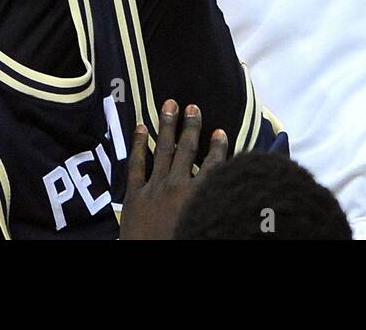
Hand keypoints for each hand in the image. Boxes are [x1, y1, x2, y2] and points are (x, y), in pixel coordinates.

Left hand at [118, 101, 227, 239]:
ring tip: (170, 104)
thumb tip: (232, 194)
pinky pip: (136, 164)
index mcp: (198, 197)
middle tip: (193, 106)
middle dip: (191, 127)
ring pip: (163, 150)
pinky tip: (141, 127)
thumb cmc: (183, 243)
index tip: (220, 132)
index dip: (218, 148)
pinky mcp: (134, 195)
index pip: (213, 166)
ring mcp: (154, 188)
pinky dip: (138, 145)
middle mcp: (177, 186)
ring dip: (168, 126)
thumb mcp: (206, 227)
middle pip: (187, 150)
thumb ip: (218, 206)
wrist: (151, 260)